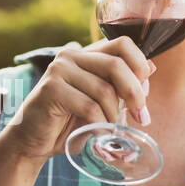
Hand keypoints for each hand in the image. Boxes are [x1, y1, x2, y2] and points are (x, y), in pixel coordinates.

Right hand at [0, 36, 153, 168]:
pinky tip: (98, 134)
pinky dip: (99, 125)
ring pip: (104, 90)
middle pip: (116, 65)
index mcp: (85, 55)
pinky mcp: (51, 89)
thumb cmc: (68, 123)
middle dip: (134, 93)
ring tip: (111, 130)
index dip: (139, 65)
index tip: (145, 92)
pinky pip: (89, 106)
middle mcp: (70, 56)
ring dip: (114, 116)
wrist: (33, 141)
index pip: (122, 44)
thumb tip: (151, 68)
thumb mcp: (100, 102)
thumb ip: (119, 85)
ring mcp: (58, 70)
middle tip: (142, 117)